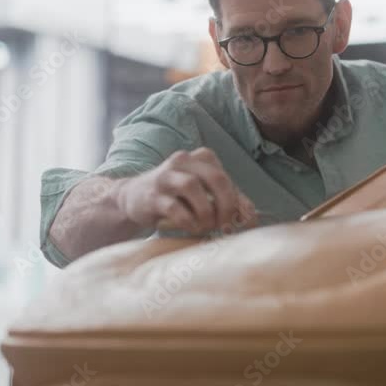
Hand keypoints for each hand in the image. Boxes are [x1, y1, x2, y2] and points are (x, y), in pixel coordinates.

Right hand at [118, 148, 257, 233]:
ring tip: (205, 226)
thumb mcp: (205, 195)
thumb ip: (230, 202)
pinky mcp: (152, 195)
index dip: (236, 203)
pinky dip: (187, 221)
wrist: (134, 198)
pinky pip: (173, 207)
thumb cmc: (178, 198)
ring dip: (205, 212)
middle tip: (224, 225)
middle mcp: (183, 161)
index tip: (235, 223)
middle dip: (225, 205)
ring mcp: (165, 176)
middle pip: (215, 178)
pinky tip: (190, 227)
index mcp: (201, 158)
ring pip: (192, 187)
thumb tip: (251, 218)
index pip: (226, 178)